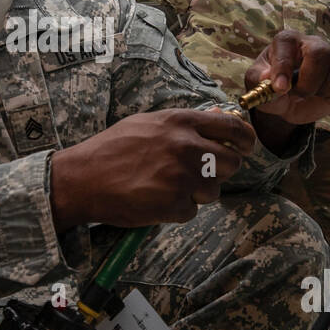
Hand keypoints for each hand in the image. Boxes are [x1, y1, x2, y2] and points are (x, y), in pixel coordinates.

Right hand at [50, 109, 256, 230]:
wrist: (83, 178)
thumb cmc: (113, 149)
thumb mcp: (149, 123)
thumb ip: (185, 123)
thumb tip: (220, 118)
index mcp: (181, 122)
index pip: (233, 128)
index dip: (245, 140)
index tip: (246, 147)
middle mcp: (186, 147)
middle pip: (232, 163)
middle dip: (221, 171)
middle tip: (202, 173)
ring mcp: (182, 177)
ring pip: (213, 190)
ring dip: (196, 192)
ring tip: (166, 186)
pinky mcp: (174, 205)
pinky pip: (192, 211)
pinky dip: (177, 209)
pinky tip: (155, 199)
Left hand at [244, 29, 329, 125]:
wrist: (288, 104)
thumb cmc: (271, 88)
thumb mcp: (256, 86)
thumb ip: (258, 80)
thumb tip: (270, 77)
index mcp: (286, 41)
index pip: (287, 44)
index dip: (284, 68)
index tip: (280, 89)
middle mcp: (311, 43)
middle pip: (320, 54)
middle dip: (309, 83)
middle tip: (297, 95)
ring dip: (328, 87)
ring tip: (315, 95)